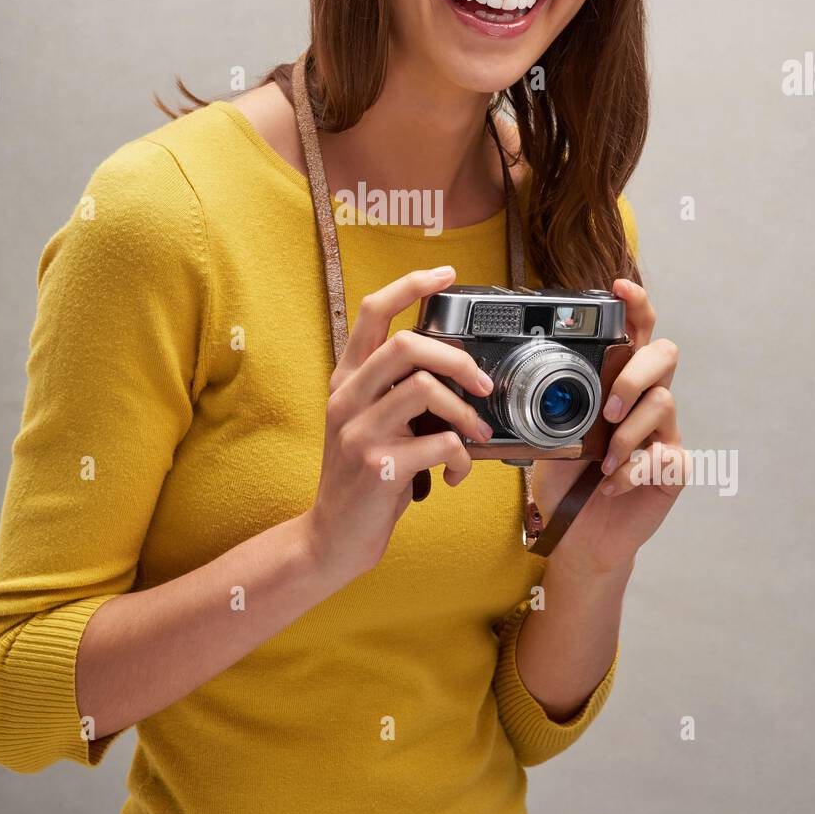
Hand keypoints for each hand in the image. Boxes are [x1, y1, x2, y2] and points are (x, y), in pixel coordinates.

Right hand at [303, 265, 493, 579]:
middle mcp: (346, 399)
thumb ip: (395, 394)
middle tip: (482, 384)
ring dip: (465, 412)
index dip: (410, 285)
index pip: (372, 313)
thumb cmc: (362, 479)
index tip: (446, 274)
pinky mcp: (378, 466)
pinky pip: (439, 443)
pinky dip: (462, 458)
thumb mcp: (368, 425)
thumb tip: (456, 372)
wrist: (331, 539)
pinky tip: (455, 474)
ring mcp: (358, 432)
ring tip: (475, 434)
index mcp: (346, 381)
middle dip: (457, 358)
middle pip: (405, 344)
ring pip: (425, 389)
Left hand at [527, 278, 688, 577]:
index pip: (635, 332)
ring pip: (664, 404)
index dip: (634, 305)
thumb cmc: (566, 479)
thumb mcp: (545, 434)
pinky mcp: (673, 468)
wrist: (579, 537)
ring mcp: (664, 432)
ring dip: (629, 433)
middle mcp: (645, 400)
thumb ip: (543, 403)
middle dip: (635, 374)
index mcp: (616, 382)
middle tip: (610, 409)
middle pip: (665, 355)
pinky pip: (666, 456)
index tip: (619, 287)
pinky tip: (612, 484)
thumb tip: (506, 376)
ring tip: (604, 460)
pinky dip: (634, 470)